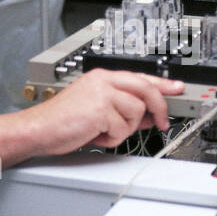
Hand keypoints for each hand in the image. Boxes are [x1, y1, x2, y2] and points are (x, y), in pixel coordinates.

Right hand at [26, 68, 185, 154]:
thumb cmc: (62, 122)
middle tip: (162, 123)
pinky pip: (122, 128)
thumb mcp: (97, 112)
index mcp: (102, 77)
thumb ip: (123, 110)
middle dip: (159, 108)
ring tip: (102, 131)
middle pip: (146, 89)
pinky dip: (111, 138)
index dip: (162, 84)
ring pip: (136, 112)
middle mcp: (103, 81)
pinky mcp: (100, 109)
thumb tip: (149, 116)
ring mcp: (102, 93)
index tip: (177, 88)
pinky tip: (94, 135)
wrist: (38, 129)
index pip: (139, 76)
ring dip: (123, 129)